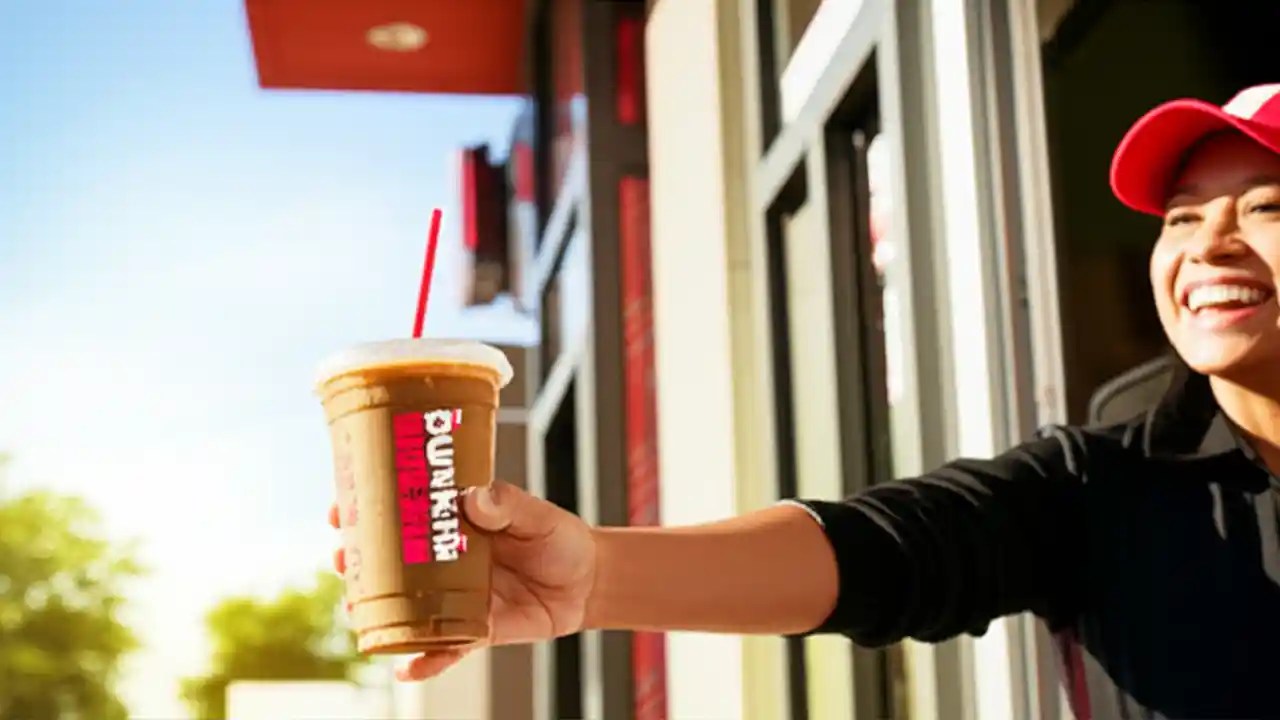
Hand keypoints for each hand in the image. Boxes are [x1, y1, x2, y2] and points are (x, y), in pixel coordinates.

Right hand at [329, 481, 596, 681]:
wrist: (587, 583)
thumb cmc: (558, 540)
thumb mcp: (537, 514)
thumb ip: (508, 505)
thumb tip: (476, 497)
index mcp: (452, 526)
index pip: (399, 516)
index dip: (365, 512)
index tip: (338, 508)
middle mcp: (444, 563)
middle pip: (387, 565)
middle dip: (355, 563)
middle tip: (338, 556)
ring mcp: (455, 599)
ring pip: (404, 608)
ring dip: (375, 612)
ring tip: (356, 611)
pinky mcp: (474, 631)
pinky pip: (443, 650)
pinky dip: (423, 662)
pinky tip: (404, 670)